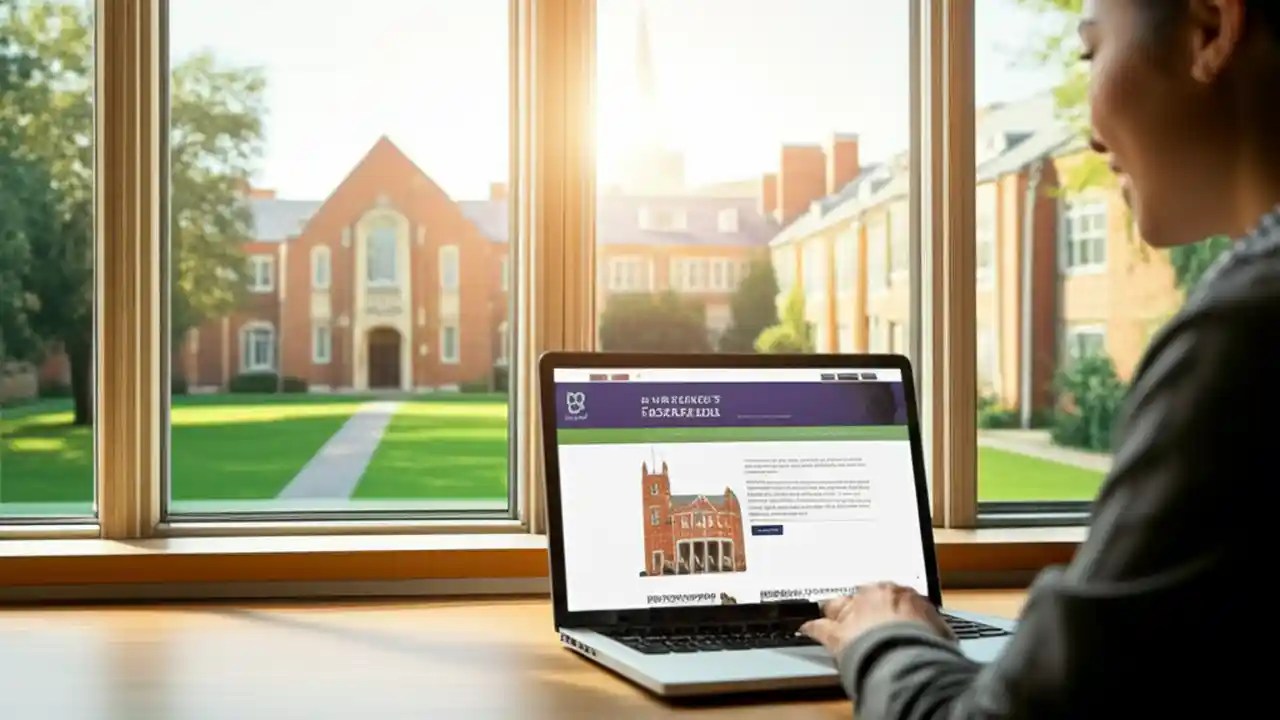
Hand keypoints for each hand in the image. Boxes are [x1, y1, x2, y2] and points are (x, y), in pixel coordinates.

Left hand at [800, 582, 954, 656]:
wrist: (906, 655)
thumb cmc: (926, 644)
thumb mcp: (939, 631)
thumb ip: (932, 627)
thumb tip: (939, 636)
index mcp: (900, 593)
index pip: (892, 593)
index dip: (888, 605)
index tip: (890, 612)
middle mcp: (873, 597)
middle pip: (861, 595)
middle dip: (860, 603)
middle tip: (861, 612)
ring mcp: (851, 613)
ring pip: (836, 605)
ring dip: (834, 610)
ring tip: (829, 611)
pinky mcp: (835, 633)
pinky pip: (818, 628)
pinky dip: (811, 628)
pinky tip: (806, 628)